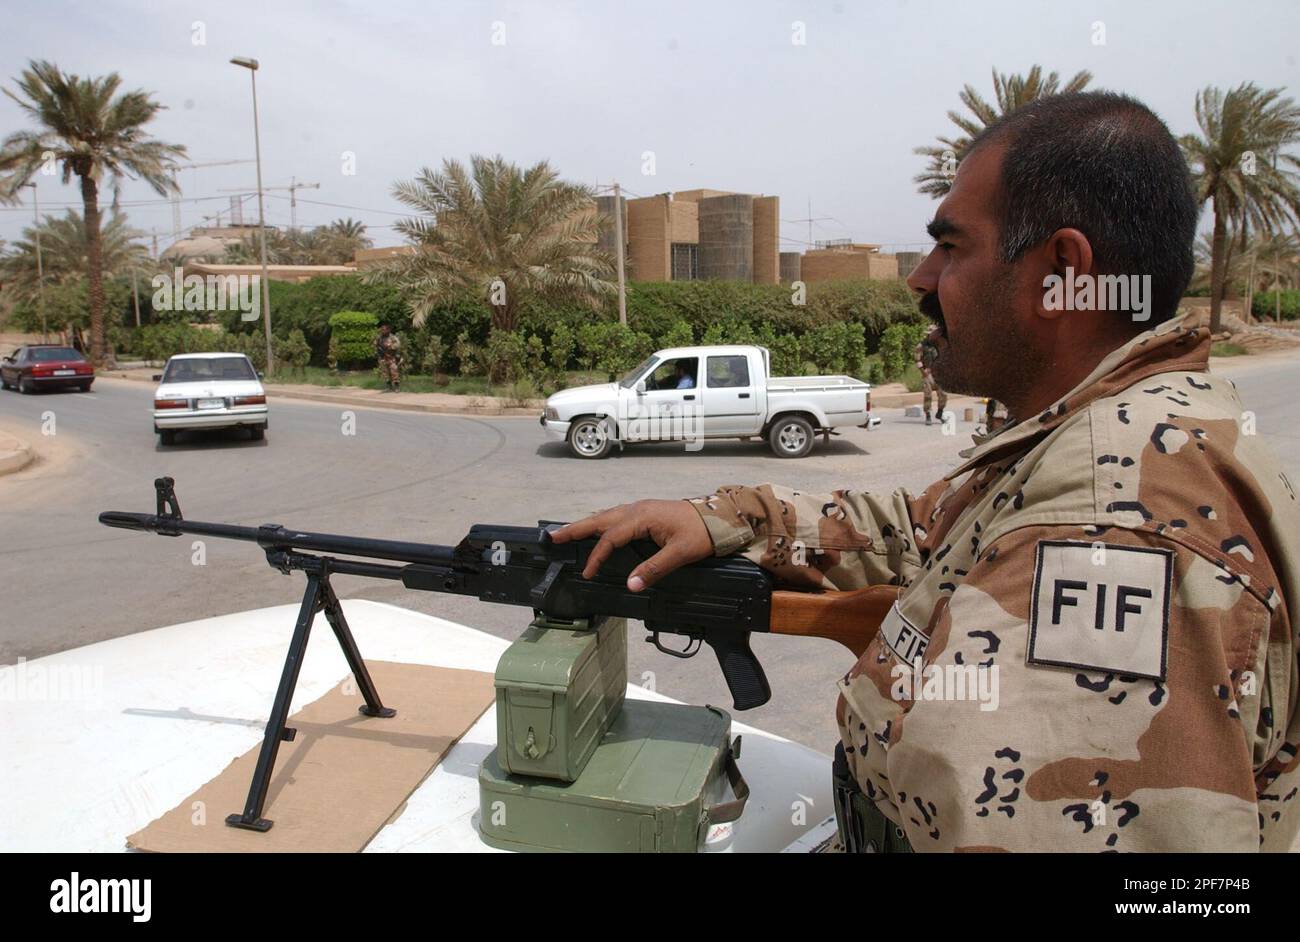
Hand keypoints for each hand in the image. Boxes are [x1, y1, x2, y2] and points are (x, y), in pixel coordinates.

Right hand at [550, 499, 712, 590]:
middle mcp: (637, 509)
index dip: (597, 556)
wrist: (719, 517)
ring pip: (606, 515)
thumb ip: (654, 569)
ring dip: (586, 524)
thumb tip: (631, 584)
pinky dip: (600, 523)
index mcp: (642, 517)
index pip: (611, 538)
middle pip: (599, 519)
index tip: (588, 573)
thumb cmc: (701, 533)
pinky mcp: (645, 511)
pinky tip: (597, 529)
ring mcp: (640, 508)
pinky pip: (615, 516)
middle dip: (576, 528)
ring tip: (567, 532)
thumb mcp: (680, 553)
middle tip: (553, 536)